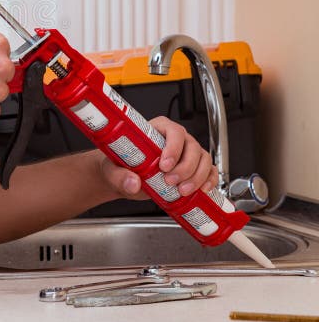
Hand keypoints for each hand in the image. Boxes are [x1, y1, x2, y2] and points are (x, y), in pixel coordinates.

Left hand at [98, 116, 218, 199]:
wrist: (123, 179)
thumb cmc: (120, 167)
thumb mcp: (113, 170)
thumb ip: (120, 176)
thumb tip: (132, 182)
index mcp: (156, 130)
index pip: (173, 131)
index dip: (173, 147)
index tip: (164, 166)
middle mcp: (175, 139)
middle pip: (191, 146)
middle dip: (185, 167)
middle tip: (171, 182)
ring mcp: (186, 153)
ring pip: (203, 159)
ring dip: (197, 176)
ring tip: (182, 191)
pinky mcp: (193, 168)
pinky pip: (209, 170)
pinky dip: (209, 180)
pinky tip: (202, 190)